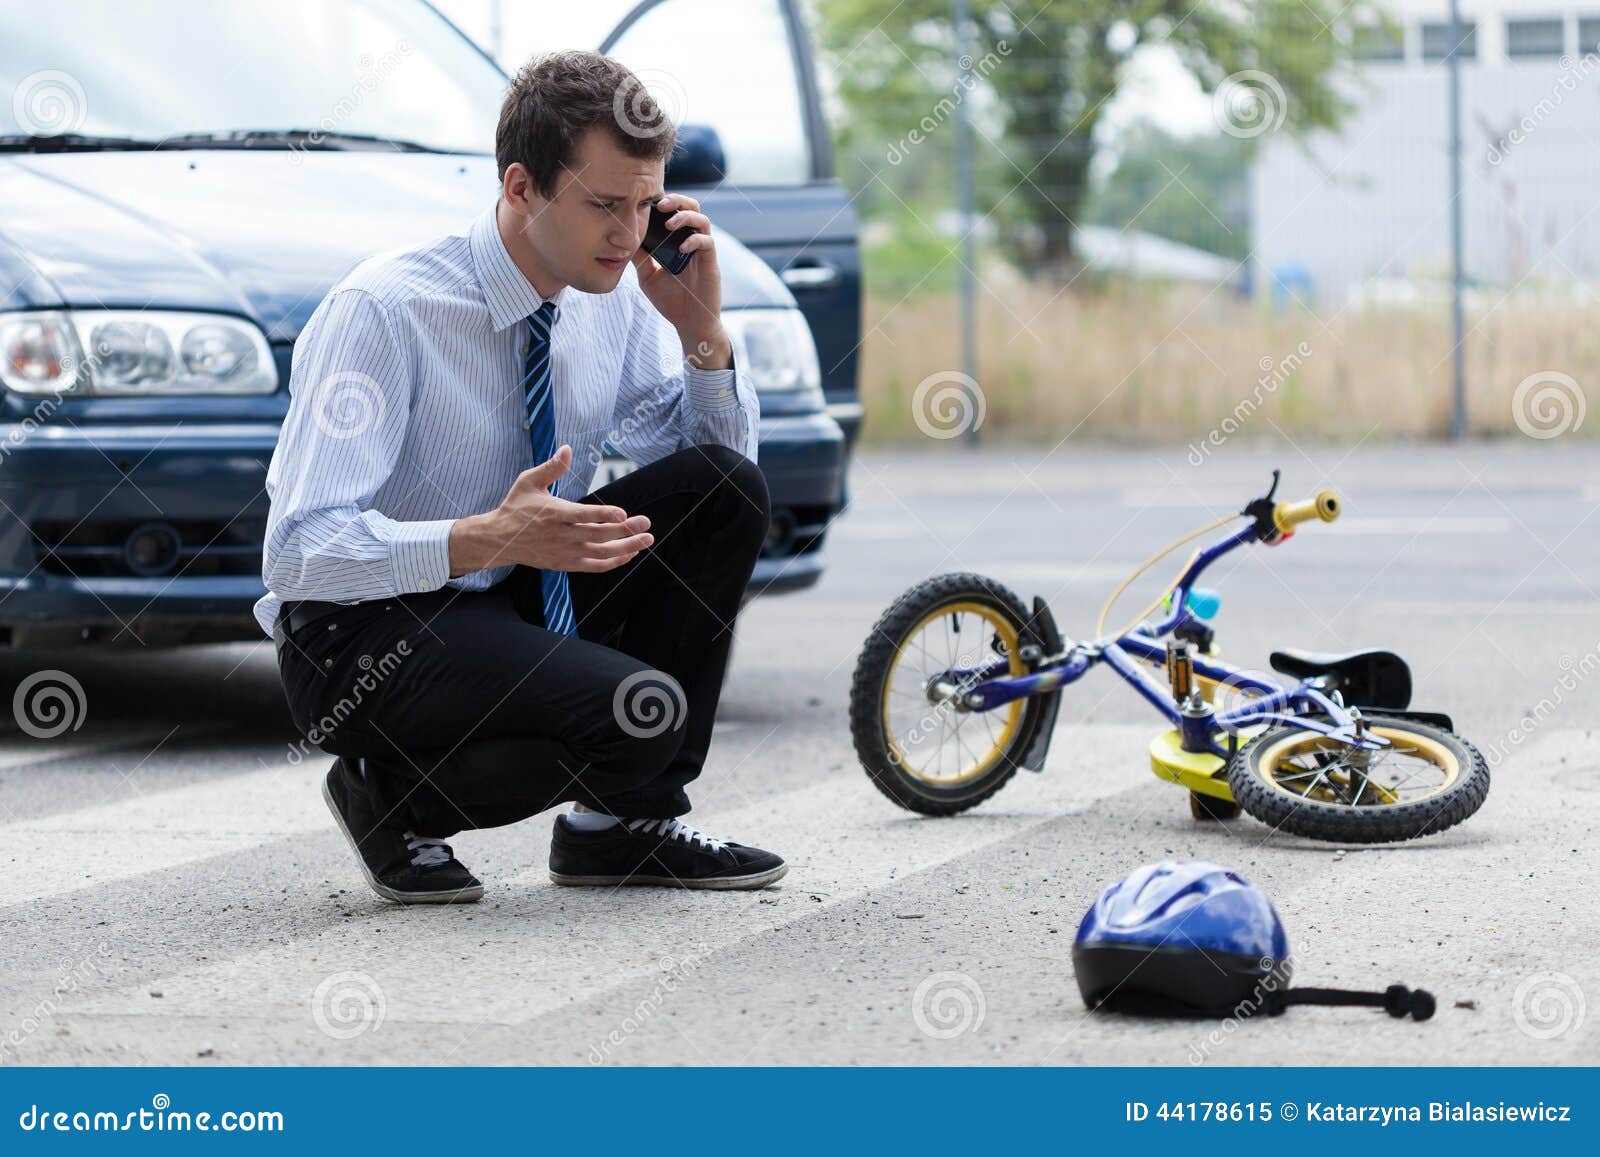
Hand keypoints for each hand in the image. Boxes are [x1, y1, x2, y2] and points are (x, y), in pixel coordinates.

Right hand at [449, 446, 652, 575]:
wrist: (500, 539)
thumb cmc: (517, 506)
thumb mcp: (529, 481)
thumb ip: (551, 467)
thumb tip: (568, 449)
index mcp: (554, 513)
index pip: (583, 515)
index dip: (604, 515)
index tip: (624, 513)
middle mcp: (561, 535)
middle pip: (599, 535)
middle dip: (626, 530)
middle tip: (647, 523)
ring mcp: (564, 552)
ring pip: (601, 553)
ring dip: (627, 547)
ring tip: (646, 540)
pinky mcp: (565, 563)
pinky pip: (594, 566)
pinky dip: (613, 561)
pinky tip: (630, 553)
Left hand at [629, 193, 731, 368]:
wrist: (690, 324)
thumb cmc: (671, 301)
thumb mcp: (647, 276)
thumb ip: (639, 258)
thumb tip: (623, 240)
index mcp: (678, 241)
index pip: (674, 212)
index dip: (664, 201)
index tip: (647, 200)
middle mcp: (692, 241)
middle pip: (692, 207)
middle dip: (677, 200)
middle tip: (660, 204)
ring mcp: (703, 252)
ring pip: (702, 220)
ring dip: (685, 216)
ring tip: (670, 223)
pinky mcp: (711, 263)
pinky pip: (707, 243)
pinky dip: (694, 241)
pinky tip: (681, 248)